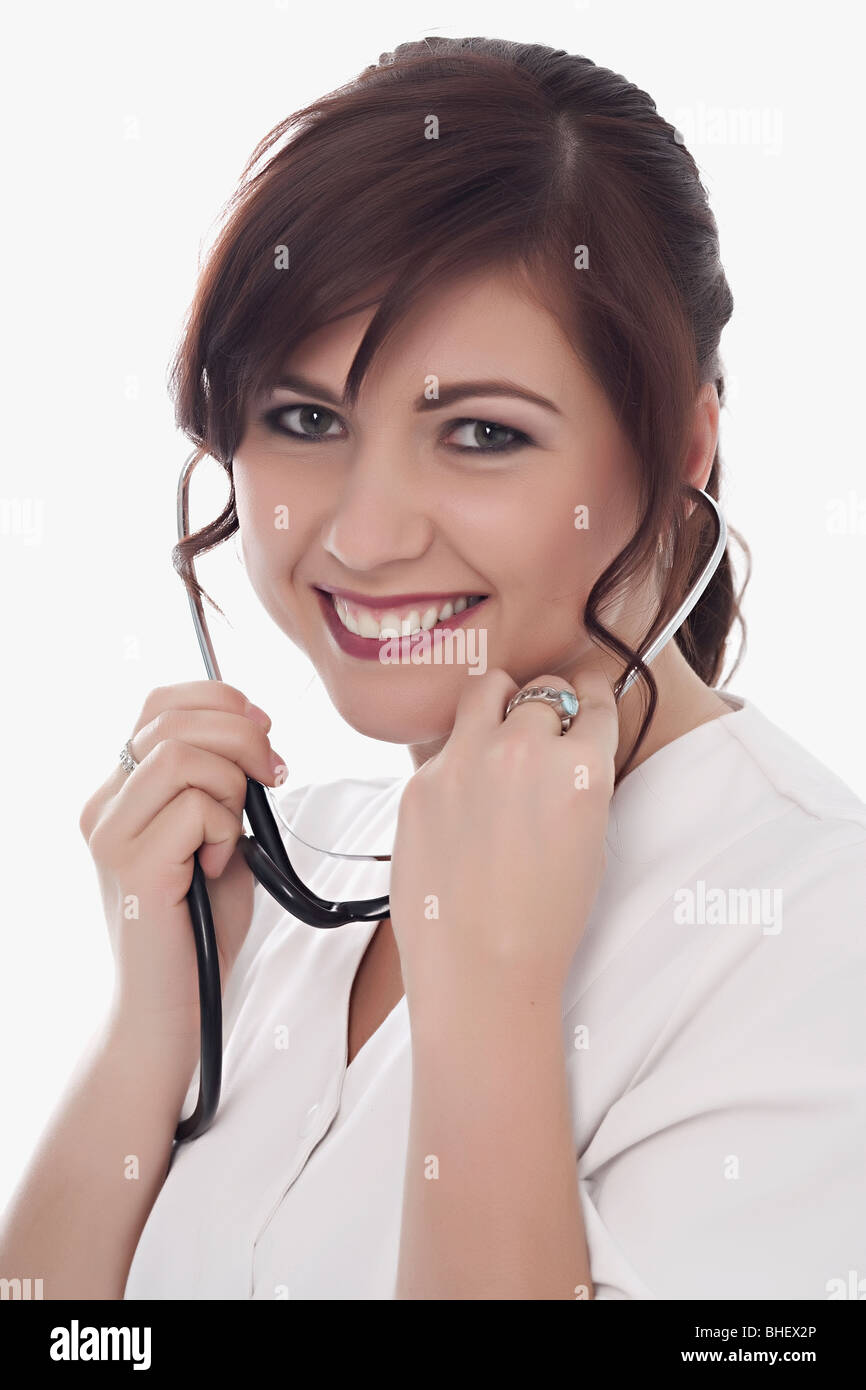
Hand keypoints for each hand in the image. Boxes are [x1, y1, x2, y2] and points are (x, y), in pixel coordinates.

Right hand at [78, 681, 285, 1055]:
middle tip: (275, 776)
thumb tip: (256, 732)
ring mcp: (110, 834)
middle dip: (244, 737)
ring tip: (231, 837)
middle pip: (174, 719)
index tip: (264, 732)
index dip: (221, 701)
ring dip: (233, 789)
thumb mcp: (216, 836)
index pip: (160, 702)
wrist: (173, 1009)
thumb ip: (222, 783)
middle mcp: (103, 805)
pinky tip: (216, 870)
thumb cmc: (201, 928)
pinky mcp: (132, 866)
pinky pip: (195, 808)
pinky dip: (226, 831)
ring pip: (183, 756)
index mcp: (120, 791)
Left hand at [388, 662, 618, 1017]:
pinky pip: (445, 746)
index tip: (585, 694)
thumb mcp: (591, 842)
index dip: (591, 696)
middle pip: (541, 692)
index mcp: (581, 767)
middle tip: (539, 733)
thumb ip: (578, 781)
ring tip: (496, 730)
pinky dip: (457, 760)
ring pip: (486, 690)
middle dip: (545, 709)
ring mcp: (467, 760)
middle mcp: (525, 750)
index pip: (593, 698)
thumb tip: (566, 747)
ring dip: (497, 704)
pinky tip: (461, 804)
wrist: (481, 970)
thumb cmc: (544, 921)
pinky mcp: (421, 781)